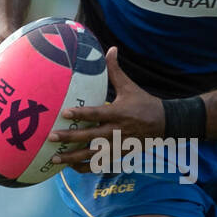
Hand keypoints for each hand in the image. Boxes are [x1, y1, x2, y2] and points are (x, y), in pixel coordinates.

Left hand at [47, 46, 164, 172]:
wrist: (165, 124)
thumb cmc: (143, 103)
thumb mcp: (130, 86)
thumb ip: (115, 70)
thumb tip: (110, 48)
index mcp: (120, 113)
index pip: (97, 114)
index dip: (81, 114)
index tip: (64, 113)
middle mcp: (118, 131)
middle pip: (91, 136)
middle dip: (70, 138)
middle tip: (51, 137)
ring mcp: (118, 145)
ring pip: (93, 154)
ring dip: (73, 158)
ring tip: (55, 158)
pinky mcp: (119, 155)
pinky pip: (100, 164)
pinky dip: (85, 167)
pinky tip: (70, 167)